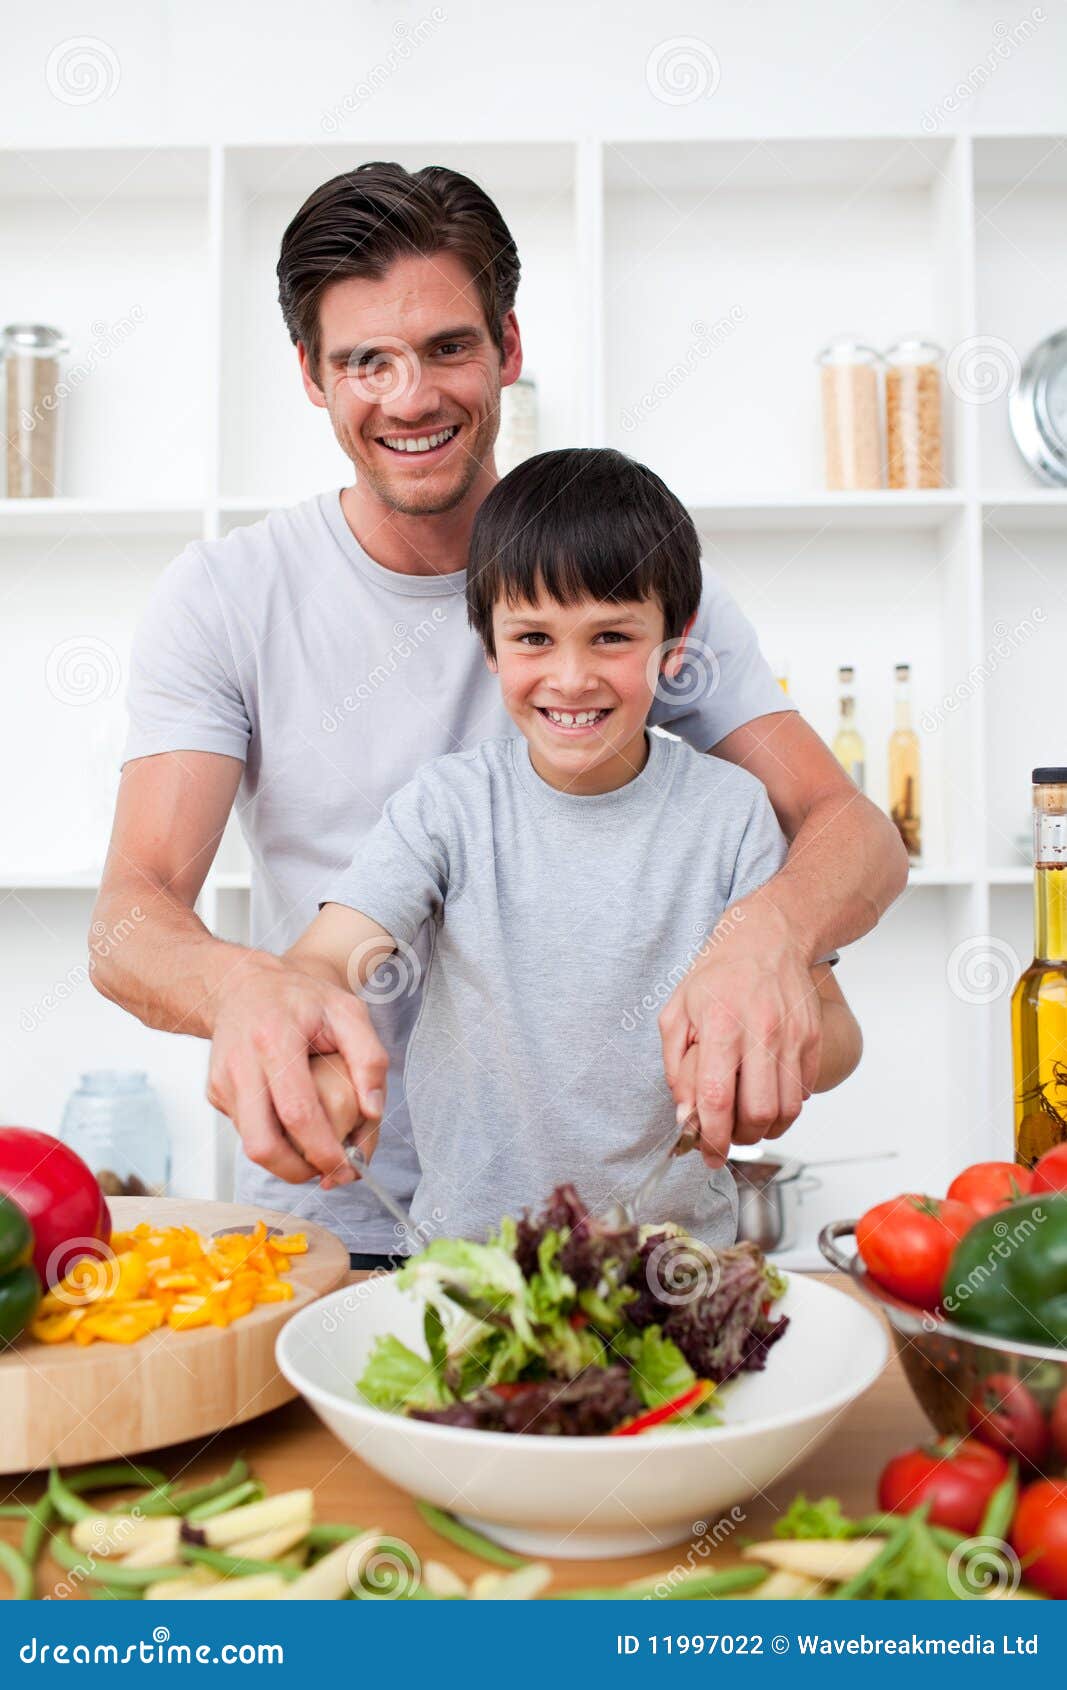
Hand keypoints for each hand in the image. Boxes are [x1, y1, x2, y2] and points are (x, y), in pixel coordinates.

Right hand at [206, 957, 387, 1185]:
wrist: (241, 984)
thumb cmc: (299, 998)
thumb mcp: (347, 1011)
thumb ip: (370, 1058)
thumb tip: (373, 1111)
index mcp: (275, 1039)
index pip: (297, 1112)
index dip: (321, 1150)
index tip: (345, 1168)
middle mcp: (241, 1064)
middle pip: (262, 1144)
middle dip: (298, 1171)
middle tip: (329, 1173)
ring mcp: (223, 1081)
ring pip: (251, 1145)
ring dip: (286, 1161)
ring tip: (317, 1149)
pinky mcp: (216, 1092)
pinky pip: (246, 1131)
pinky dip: (273, 1139)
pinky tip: (293, 1121)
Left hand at [659, 899, 820, 1164]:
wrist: (769, 937)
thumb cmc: (718, 973)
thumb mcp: (677, 1011)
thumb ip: (676, 1067)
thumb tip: (686, 1114)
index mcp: (721, 1025)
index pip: (717, 1097)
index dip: (712, 1136)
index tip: (708, 1154)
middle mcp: (761, 1032)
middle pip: (758, 1112)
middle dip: (740, 1139)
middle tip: (728, 1138)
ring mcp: (792, 1036)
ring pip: (787, 1109)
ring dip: (766, 1130)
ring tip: (748, 1124)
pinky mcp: (813, 1039)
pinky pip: (804, 1091)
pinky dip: (787, 1107)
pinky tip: (768, 1098)